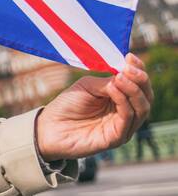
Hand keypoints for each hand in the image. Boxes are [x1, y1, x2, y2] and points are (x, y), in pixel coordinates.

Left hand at [35, 53, 152, 160]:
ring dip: (133, 90)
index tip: (130, 57)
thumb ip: (108, 81)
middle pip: (146, 96)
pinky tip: (112, 88)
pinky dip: (123, 101)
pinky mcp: (117, 138)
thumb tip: (125, 73)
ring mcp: (123, 127)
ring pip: (142, 107)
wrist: (49, 127)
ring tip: (120, 77)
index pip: (139, 84)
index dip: (138, 69)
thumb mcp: (87, 86)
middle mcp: (126, 113)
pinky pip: (127, 117)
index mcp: (120, 99)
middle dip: (140, 79)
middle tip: (128, 68)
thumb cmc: (67, 105)